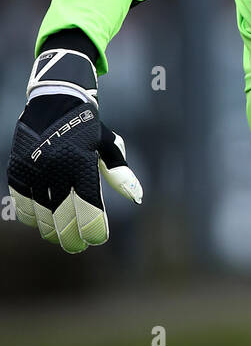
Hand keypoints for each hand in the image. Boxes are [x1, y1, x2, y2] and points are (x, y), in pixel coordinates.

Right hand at [7, 47, 141, 251]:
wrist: (54, 99)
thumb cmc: (87, 125)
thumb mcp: (106, 144)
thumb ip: (120, 173)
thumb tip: (137, 199)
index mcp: (82, 162)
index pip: (89, 206)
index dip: (93, 228)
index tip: (98, 240)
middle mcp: (57, 166)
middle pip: (63, 214)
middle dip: (71, 235)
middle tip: (77, 246)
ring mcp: (34, 167)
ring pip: (40, 211)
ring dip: (49, 229)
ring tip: (59, 238)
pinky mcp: (17, 167)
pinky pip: (21, 199)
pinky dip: (29, 215)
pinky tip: (39, 223)